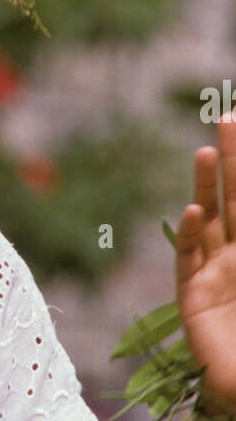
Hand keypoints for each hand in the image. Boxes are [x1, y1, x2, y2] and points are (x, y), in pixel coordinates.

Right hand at [175, 114, 235, 408]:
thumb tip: (221, 219)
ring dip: (208, 187)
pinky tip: (194, 210)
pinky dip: (190, 236)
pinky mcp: (193, 301)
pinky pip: (189, 262)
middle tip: (230, 119)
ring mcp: (215, 277)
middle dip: (234, 161)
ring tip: (207, 152)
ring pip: (210, 222)